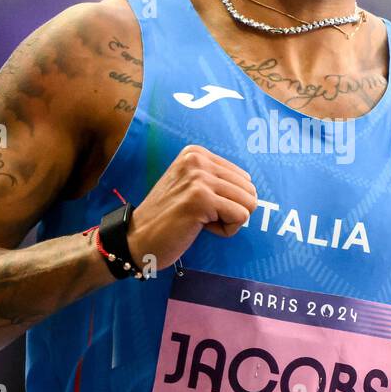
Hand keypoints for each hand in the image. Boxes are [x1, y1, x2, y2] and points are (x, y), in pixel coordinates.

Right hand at [128, 144, 257, 269]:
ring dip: (229, 220)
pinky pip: (241, 217)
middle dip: (231, 210)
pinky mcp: (201, 199)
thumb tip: (253, 189)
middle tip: (201, 216)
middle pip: (249, 190)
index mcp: (196, 153)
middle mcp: (197, 159)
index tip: (200, 206)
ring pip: (249, 203)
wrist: (137, 239)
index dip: (227, 201)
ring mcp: (198, 178)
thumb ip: (216, 180)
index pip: (244, 178)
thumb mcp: (190, 186)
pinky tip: (200, 228)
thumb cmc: (168, 218)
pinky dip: (226, 230)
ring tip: (200, 221)